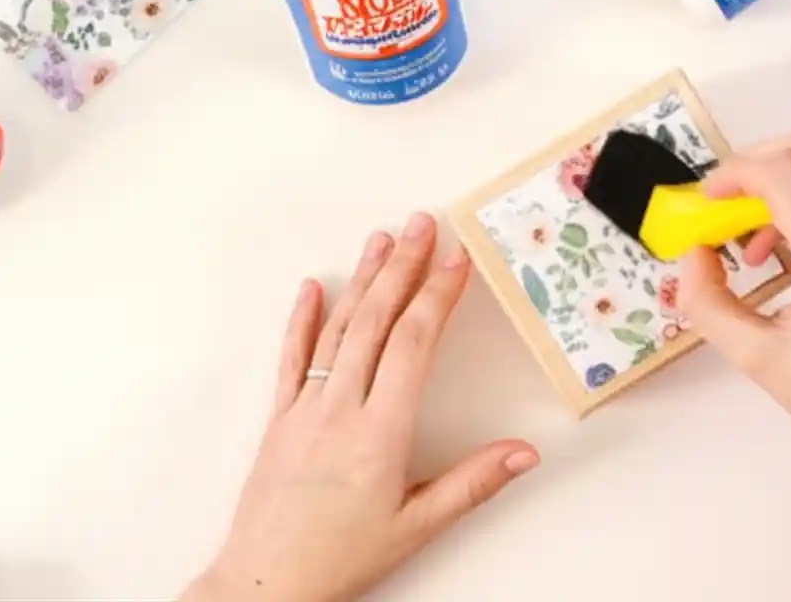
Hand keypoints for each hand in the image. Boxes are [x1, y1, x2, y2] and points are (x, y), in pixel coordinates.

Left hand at [183, 213, 538, 601]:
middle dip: (403, 267)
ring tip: (382, 239)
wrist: (266, 585)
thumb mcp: (418, 527)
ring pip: (337, 330)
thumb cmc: (341, 558)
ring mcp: (304, 410)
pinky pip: (291, 359)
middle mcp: (340, 410)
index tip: (457, 259)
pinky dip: (302, 320)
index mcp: (380, 432)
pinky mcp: (278, 419)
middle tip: (422, 224)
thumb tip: (524, 453)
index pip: (413, 344)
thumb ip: (472, 484)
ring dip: (362, 280)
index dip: (437, 296)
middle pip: (376, 321)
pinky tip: (312, 287)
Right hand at [679, 129, 790, 463]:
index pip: (782, 175)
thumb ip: (708, 302)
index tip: (702, 201)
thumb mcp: (756, 359)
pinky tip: (781, 256)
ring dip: (778, 187)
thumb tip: (692, 256)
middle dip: (754, 164)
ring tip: (748, 245)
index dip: (732, 175)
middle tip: (722, 204)